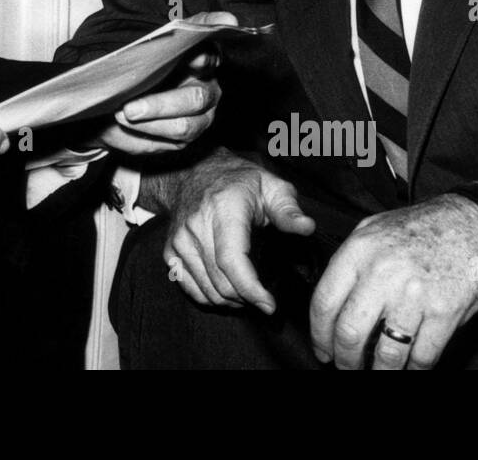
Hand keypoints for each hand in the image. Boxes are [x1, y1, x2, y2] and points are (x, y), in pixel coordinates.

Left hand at [93, 11, 235, 155]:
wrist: (120, 96)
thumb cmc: (145, 64)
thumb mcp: (160, 40)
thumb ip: (194, 26)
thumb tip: (230, 18)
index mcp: (205, 61)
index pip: (210, 58)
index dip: (202, 59)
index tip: (193, 59)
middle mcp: (208, 90)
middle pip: (194, 100)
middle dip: (160, 105)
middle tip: (128, 107)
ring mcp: (200, 118)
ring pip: (183, 127)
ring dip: (148, 124)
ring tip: (120, 115)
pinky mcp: (185, 140)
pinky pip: (165, 144)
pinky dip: (141, 137)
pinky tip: (121, 127)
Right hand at [159, 148, 314, 307]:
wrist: (192, 173)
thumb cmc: (237, 182)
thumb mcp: (270, 186)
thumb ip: (288, 209)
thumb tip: (307, 227)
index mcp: (223, 209)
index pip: (231, 260)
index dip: (251, 288)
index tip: (269, 304)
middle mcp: (196, 225)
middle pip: (220, 281)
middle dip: (247, 299)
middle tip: (265, 300)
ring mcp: (179, 240)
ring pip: (206, 290)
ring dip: (231, 302)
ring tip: (248, 294)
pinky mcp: (170, 252)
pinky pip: (189, 288)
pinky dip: (210, 298)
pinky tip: (227, 292)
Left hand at [309, 195, 477, 369]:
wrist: (475, 222)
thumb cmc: (424, 226)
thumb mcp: (374, 228)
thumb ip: (351, 262)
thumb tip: (333, 301)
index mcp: (359, 251)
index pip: (324, 302)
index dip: (318, 335)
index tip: (322, 349)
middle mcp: (383, 273)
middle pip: (349, 333)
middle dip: (345, 359)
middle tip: (346, 367)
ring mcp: (414, 294)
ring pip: (387, 352)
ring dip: (380, 371)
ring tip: (378, 372)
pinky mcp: (445, 312)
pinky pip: (423, 356)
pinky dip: (414, 370)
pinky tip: (410, 368)